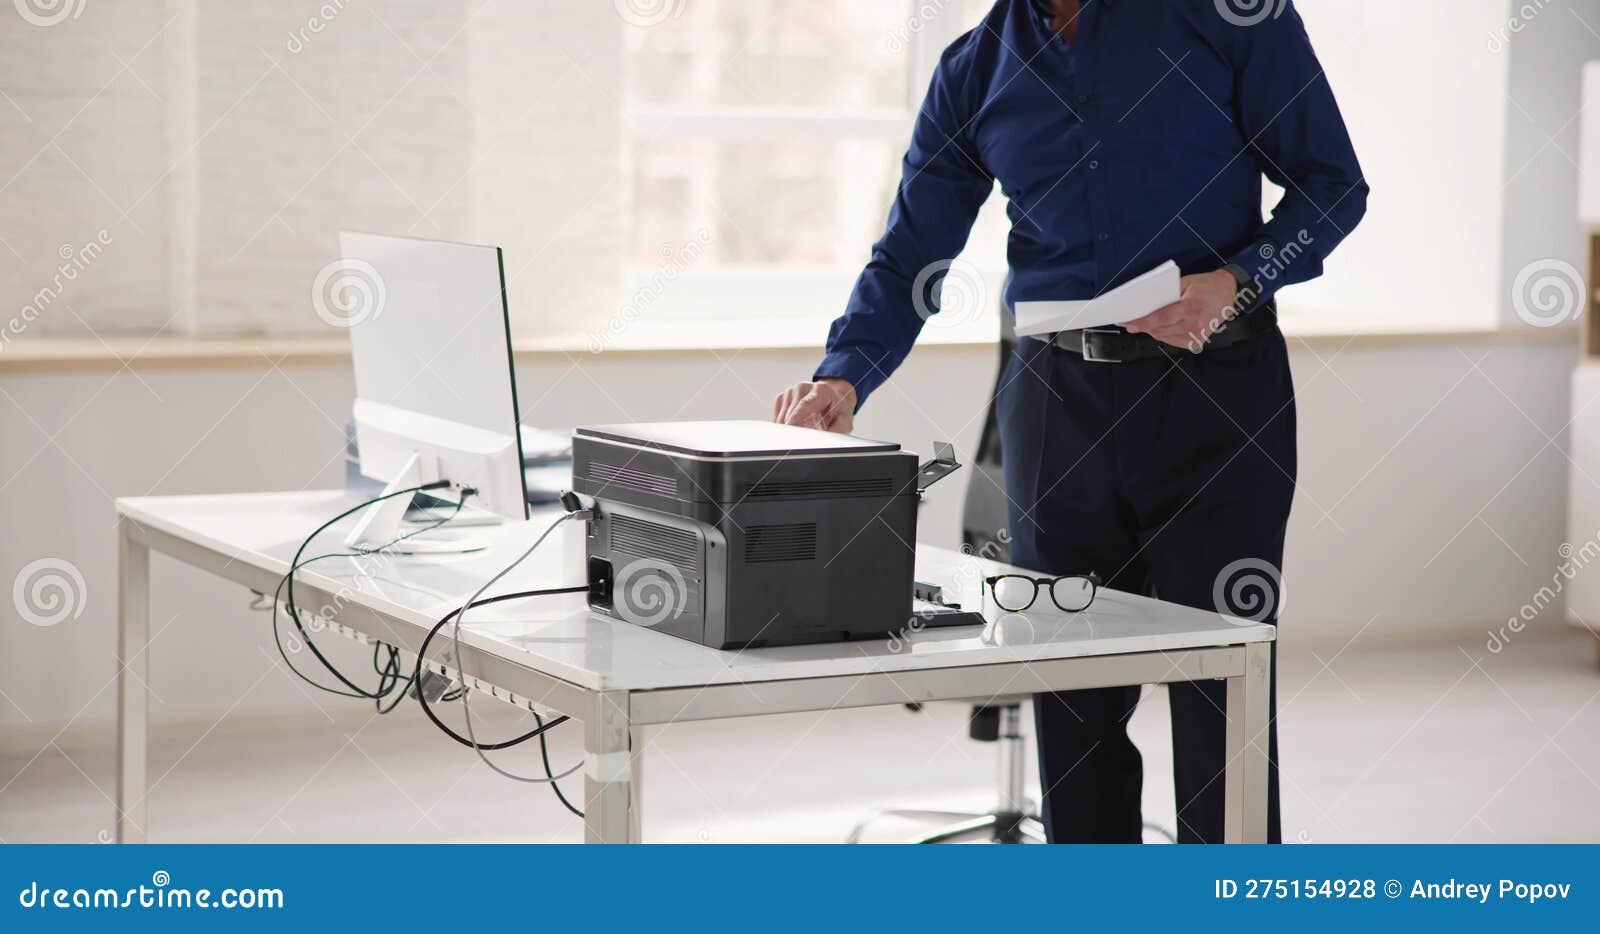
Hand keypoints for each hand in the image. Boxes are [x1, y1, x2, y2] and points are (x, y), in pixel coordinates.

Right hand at [772, 378, 856, 432]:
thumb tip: (824, 441)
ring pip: (782, 418)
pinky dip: (785, 425)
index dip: (797, 416)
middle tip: (806, 435)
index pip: (805, 404)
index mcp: (821, 390)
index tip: (790, 426)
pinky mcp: (781, 397)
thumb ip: (837, 430)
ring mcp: (791, 391)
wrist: (832, 398)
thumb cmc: (837, 410)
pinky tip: (797, 423)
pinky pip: (777, 418)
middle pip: (791, 414)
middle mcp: (803, 387)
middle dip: (795, 429)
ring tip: (805, 427)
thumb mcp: (845, 420)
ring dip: (791, 429)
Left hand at [1122, 269, 1239, 351]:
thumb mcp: (1185, 282)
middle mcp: (1195, 325)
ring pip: (1163, 337)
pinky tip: (1160, 327)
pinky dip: (1163, 334)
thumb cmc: (1206, 286)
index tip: (1126, 323)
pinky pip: (1172, 341)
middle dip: (1142, 325)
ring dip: (1151, 330)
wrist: (1229, 293)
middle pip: (1159, 329)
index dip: (1142, 322)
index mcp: (1192, 307)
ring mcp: (1197, 336)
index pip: (1161, 318)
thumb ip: (1165, 294)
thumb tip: (1144, 304)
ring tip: (1143, 322)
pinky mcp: (1197, 343)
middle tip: (1128, 321)